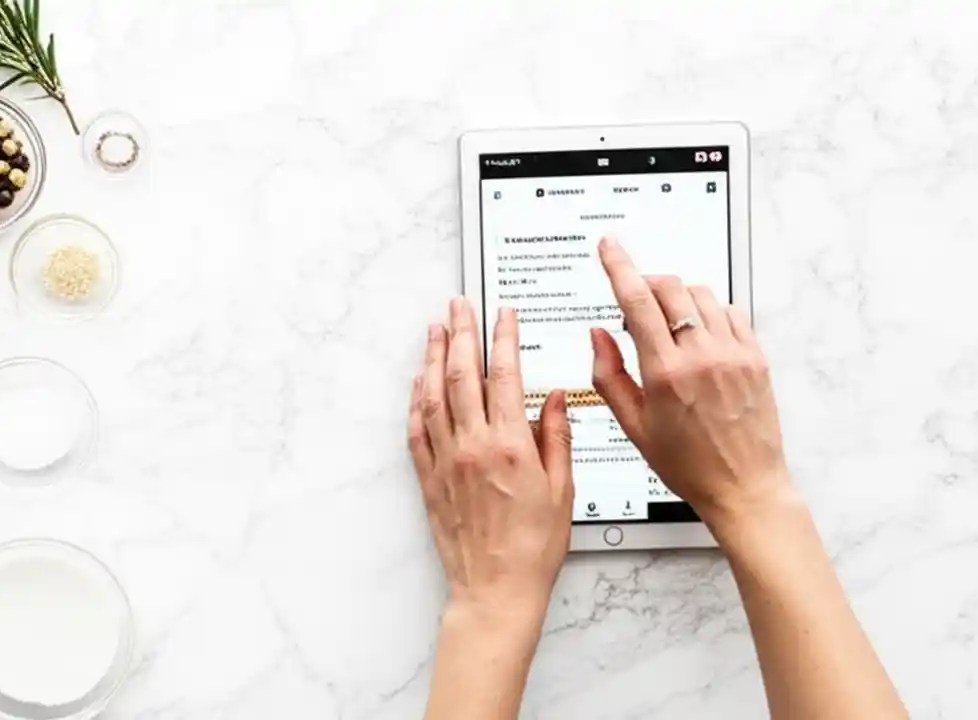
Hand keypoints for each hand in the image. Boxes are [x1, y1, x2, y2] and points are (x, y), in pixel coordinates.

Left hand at [408, 298, 573, 619]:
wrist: (496, 589)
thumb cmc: (534, 547)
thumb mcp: (562, 489)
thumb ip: (556, 437)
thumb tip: (554, 398)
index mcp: (510, 446)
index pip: (504, 375)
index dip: (502, 338)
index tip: (503, 315)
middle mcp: (473, 447)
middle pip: (461, 375)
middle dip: (460, 333)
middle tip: (459, 305)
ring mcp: (446, 461)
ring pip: (432, 396)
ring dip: (432, 357)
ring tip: (434, 329)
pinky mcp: (429, 479)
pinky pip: (416, 430)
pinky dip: (415, 400)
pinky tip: (417, 382)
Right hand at [592, 237, 794, 532]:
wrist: (744, 486)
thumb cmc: (689, 464)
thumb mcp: (634, 426)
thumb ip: (608, 375)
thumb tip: (598, 335)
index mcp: (666, 373)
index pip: (637, 302)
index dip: (619, 267)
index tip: (610, 247)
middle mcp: (702, 357)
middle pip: (670, 288)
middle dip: (648, 283)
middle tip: (637, 304)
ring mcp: (734, 354)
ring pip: (701, 295)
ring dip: (678, 298)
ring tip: (670, 326)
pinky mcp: (756, 357)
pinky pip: (730, 312)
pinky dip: (709, 313)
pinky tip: (700, 335)